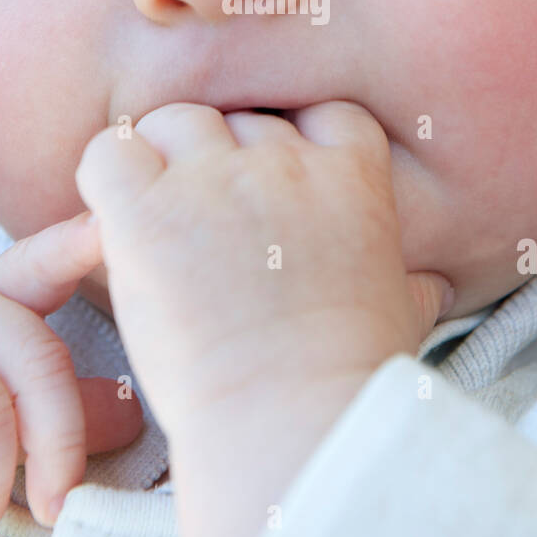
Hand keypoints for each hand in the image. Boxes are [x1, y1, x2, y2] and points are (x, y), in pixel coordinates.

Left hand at [75, 100, 452, 536]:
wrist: (294, 422)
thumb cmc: (351, 383)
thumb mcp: (400, 318)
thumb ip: (411, 286)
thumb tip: (431, 289)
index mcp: (354, 176)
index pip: (321, 114)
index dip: (293, 143)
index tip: (275, 191)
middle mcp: (284, 161)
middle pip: (240, 119)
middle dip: (223, 162)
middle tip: (208, 226)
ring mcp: (214, 180)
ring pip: (174, 123)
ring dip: (162, 162)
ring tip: (158, 223)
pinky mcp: (147, 211)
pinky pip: (109, 153)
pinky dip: (105, 176)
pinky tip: (114, 223)